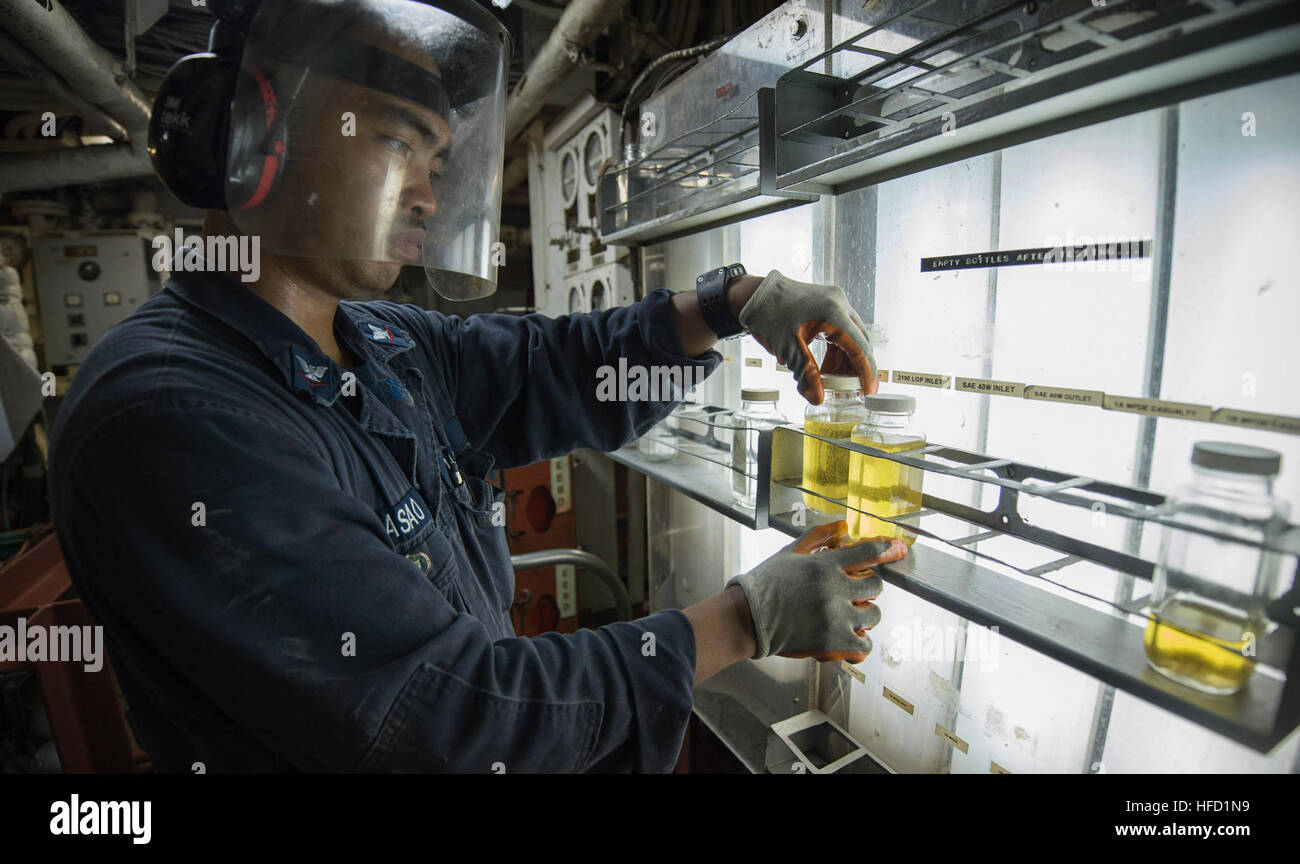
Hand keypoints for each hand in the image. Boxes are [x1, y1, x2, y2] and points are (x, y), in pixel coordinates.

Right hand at [725, 521, 907, 663]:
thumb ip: (819, 538)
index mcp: (824, 564)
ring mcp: (835, 618)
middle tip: (852, 592)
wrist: (747, 620)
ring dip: (864, 614)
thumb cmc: (766, 584)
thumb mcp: (790, 553)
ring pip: (874, 615)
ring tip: (847, 615)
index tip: (898, 549)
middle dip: (867, 587)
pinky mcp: (833, 643)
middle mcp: (834, 590)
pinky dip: (860, 642)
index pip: (869, 552)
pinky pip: (865, 645)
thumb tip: (844, 526)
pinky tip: (849, 637)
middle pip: (876, 586)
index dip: (887, 549)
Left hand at [737, 269, 877, 403]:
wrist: (757, 295)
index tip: (869, 390)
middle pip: (860, 341)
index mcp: (833, 313)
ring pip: (852, 336)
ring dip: (846, 358)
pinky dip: (837, 348)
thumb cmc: (770, 315)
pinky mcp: (830, 303)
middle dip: (857, 366)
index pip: (859, 347)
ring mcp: (836, 301)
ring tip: (835, 380)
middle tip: (855, 389)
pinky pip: (842, 329)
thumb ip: (806, 374)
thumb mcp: (788, 348)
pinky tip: (828, 365)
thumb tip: (817, 397)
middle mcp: (840, 303)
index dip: (866, 371)